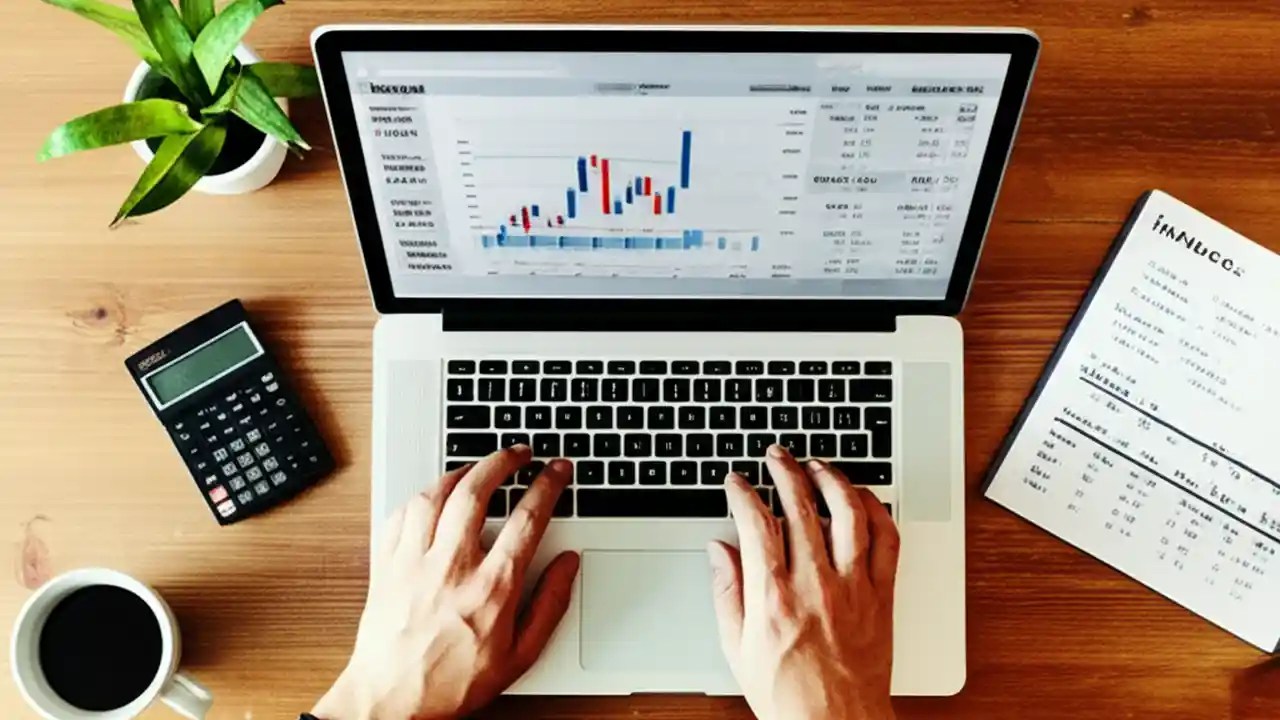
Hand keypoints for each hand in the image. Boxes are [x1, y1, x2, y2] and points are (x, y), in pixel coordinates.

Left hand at [313, 446, 579, 719]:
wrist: (390, 703)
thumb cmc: (452, 684)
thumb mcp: (520, 656)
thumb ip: (550, 604)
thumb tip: (568, 565)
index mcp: (491, 589)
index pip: (527, 519)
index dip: (548, 485)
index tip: (558, 470)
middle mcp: (451, 568)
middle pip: (477, 491)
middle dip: (502, 461)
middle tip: (519, 452)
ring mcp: (414, 564)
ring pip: (435, 495)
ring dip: (460, 472)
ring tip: (478, 467)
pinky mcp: (386, 566)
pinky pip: (401, 514)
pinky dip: (420, 497)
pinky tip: (433, 497)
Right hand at [708, 445, 899, 719]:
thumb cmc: (787, 694)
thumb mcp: (736, 647)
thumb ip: (726, 592)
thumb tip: (719, 551)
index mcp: (773, 595)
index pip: (756, 522)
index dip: (744, 492)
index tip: (737, 481)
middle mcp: (815, 583)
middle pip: (802, 505)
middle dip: (785, 470)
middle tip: (777, 456)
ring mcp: (853, 586)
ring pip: (848, 512)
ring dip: (832, 479)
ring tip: (818, 464)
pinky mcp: (881, 594)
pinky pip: (886, 540)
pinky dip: (877, 510)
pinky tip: (863, 497)